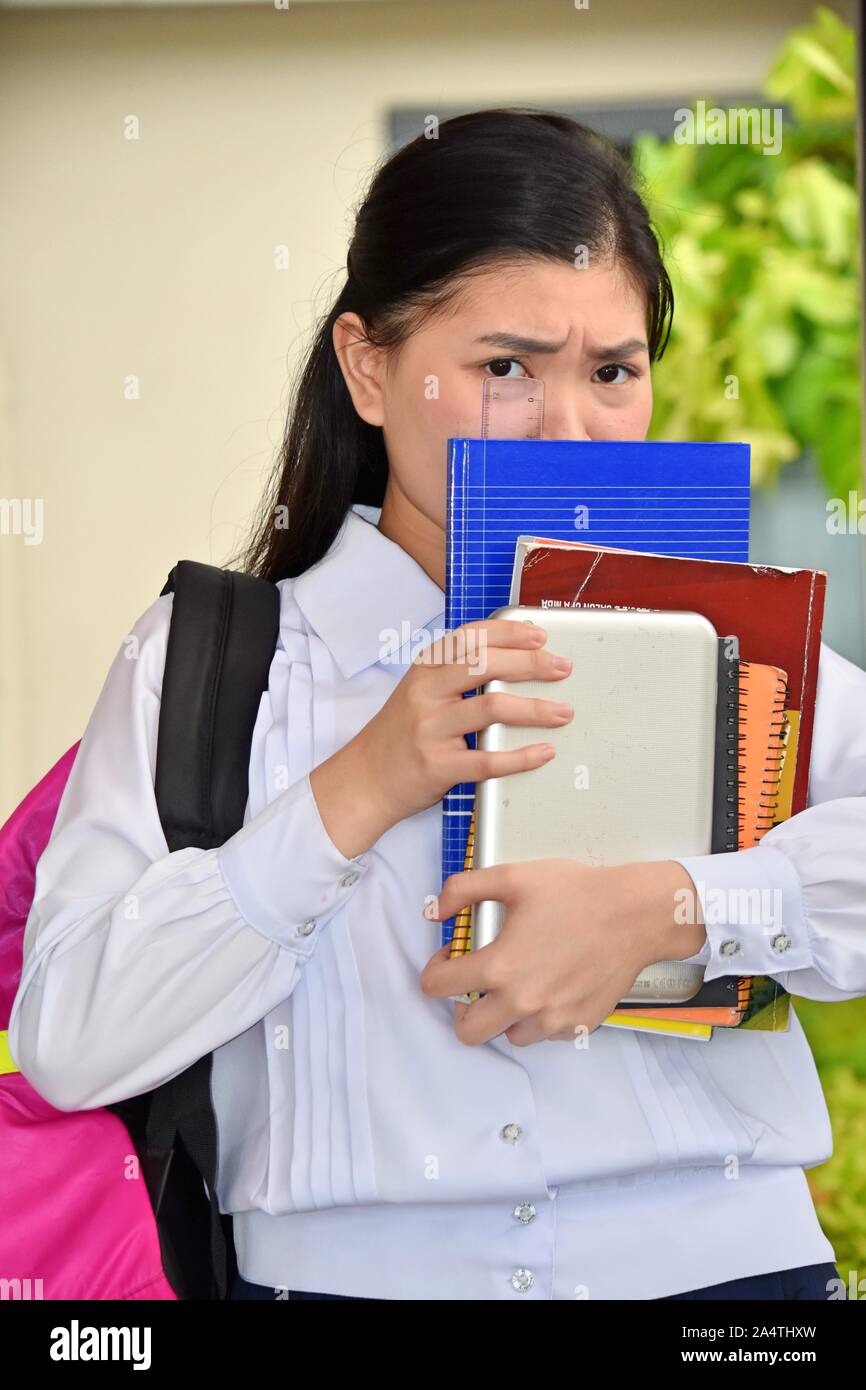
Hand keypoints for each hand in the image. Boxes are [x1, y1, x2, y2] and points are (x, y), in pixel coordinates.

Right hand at [351, 617, 574, 825]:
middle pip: (485, 664)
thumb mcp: (421, 691)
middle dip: (531, 664)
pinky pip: (487, 760)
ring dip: (534, 709)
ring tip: (562, 712)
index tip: (541, 636)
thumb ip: (457, 673)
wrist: (366, 779)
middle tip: (562, 669)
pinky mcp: (437, 766)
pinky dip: (521, 757)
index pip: (470, 636)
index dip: (509, 632)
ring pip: (491, 708)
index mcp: (425, 669)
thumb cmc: (403, 733)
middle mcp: (426, 693)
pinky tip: (543, 752)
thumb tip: (516, 654)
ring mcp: (430, 729)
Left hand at [419, 859, 706, 1044]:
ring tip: (517, 983)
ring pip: (508, 1036)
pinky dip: (539, 1018)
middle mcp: (522, 1002)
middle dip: (463, 1008)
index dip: (435, 970)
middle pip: (467, 1031)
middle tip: (475, 984)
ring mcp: (551, 1019)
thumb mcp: (512, 877)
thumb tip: (434, 910)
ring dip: (503, 1015)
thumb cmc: (578, 893)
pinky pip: (544, 1034)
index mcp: (499, 967)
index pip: (437, 988)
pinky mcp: (577, 1025)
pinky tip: (548, 987)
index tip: (448, 960)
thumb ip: (463, 890)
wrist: (634, 914)